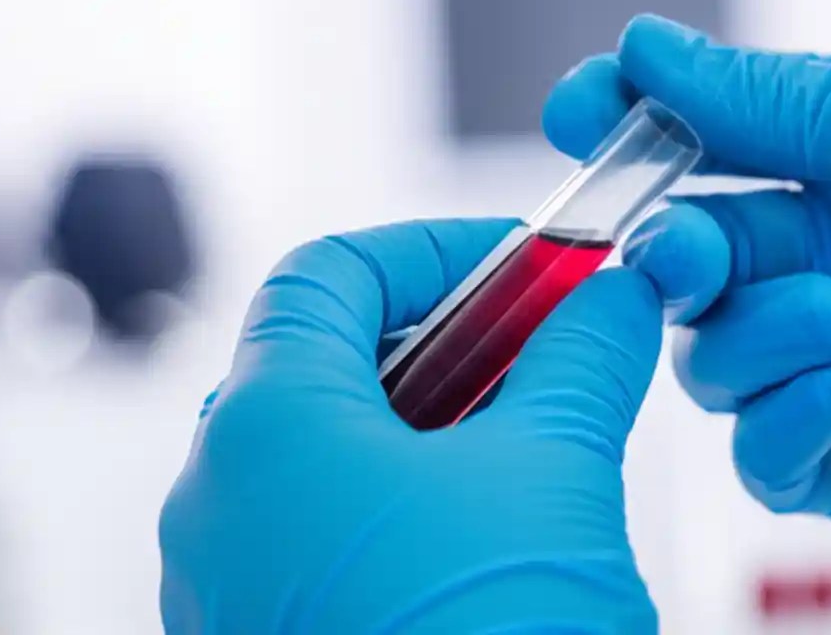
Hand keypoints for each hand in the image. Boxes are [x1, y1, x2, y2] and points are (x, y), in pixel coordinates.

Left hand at [158, 217, 728, 632]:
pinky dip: (402, 499)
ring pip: (329, 450)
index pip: (330, 273)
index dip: (434, 250)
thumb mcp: (558, 473)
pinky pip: (323, 530)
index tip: (522, 265)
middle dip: (448, 339)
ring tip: (532, 437)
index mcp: (266, 426)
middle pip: (328, 358)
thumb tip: (611, 302)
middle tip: (541, 345)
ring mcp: (231, 579)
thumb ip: (581, 358)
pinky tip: (487, 525)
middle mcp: (220, 498)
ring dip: (433, 422)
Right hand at [544, 14, 830, 558]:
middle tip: (685, 252)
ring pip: (709, 359)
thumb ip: (790, 102)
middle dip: (663, 255)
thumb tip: (648, 49)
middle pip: (683, 262)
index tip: (581, 114)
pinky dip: (773, 432)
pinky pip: (762, 454)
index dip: (630, 126)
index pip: (700, 144)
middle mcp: (824, 264)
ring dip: (744, 343)